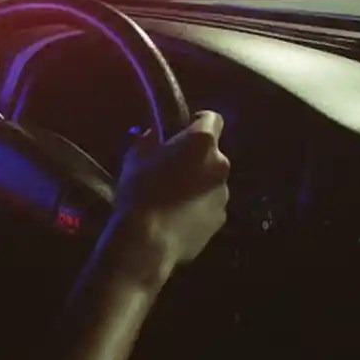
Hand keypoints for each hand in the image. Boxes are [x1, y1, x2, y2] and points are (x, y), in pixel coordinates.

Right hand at [103, 111, 229, 289]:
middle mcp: (220, 165)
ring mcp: (223, 195)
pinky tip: (177, 219)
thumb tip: (151, 135)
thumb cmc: (140, 191)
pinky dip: (198, 208)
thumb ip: (147, 141)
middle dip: (196, 158)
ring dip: (198, 184)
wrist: (147, 241)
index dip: (198, 122)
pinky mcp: (220, 220)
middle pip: (212, 154)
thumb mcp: (135, 158)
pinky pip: (210, 206)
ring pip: (211, 181)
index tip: (183, 130)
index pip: (213, 118)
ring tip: (172, 199)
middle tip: (172, 169)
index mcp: (201, 143)